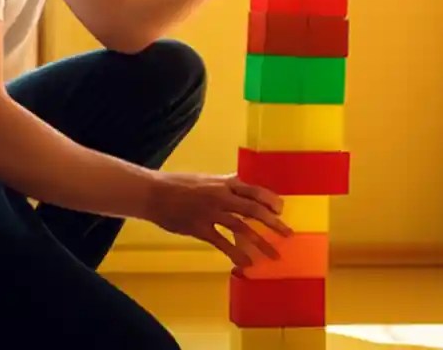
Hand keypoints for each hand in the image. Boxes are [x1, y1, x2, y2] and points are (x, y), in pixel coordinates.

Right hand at [145, 172, 291, 267]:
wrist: (154, 193)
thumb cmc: (179, 185)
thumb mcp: (206, 179)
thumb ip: (224, 183)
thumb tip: (240, 184)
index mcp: (224, 183)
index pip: (254, 190)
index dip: (270, 200)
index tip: (281, 209)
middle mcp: (221, 196)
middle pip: (254, 210)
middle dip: (274, 223)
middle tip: (289, 235)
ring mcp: (211, 212)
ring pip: (242, 228)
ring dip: (261, 242)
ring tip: (274, 255)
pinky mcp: (200, 228)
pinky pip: (222, 242)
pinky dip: (237, 253)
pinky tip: (247, 264)